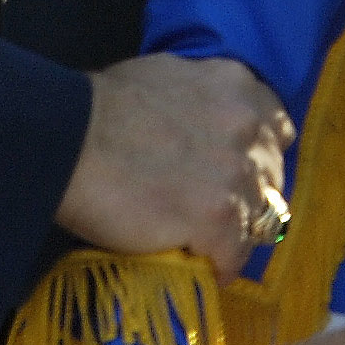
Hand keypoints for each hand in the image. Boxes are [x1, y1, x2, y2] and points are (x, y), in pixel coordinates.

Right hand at [55, 51, 294, 273]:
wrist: (69, 139)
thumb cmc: (102, 104)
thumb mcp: (167, 76)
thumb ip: (202, 97)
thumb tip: (204, 117)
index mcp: (237, 86)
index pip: (276, 129)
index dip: (258, 155)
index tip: (239, 172)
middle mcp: (247, 128)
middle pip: (272, 177)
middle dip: (250, 196)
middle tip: (220, 214)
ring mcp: (235, 175)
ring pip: (259, 220)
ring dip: (236, 235)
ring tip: (209, 245)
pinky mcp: (217, 219)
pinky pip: (234, 256)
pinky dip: (220, 266)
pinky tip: (202, 268)